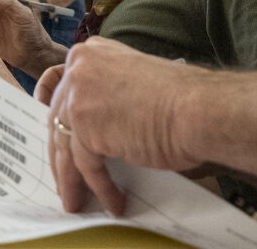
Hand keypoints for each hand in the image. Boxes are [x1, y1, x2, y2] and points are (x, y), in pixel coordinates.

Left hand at [47, 38, 206, 216]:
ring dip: (72, 180)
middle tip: (65, 181)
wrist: (198, 109)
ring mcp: (78, 96)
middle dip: (62, 156)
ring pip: (66, 146)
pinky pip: (86, 166)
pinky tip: (113, 201)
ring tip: (77, 201)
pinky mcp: (85, 126)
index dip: (61, 121)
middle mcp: (78, 69)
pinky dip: (100, 187)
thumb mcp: (133, 83)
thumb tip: (98, 128)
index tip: (58, 142)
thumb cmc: (181, 100)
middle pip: (59, 119)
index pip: (63, 91)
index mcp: (90, 53)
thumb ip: (108, 95)